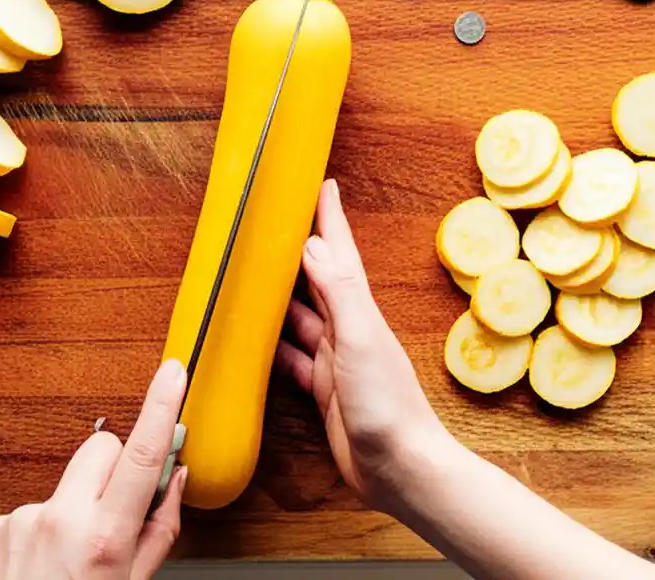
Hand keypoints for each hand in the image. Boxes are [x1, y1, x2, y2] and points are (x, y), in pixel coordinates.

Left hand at [0, 359, 187, 579]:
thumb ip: (159, 532)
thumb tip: (174, 481)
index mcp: (104, 540)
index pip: (142, 456)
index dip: (161, 406)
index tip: (173, 371)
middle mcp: (59, 522)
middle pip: (101, 449)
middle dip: (116, 466)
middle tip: (118, 509)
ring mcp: (20, 522)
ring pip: (65, 484)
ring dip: (73, 508)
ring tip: (67, 560)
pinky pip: (28, 509)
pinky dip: (36, 532)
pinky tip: (36, 567)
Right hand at [274, 179, 449, 510]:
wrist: (402, 469)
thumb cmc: (389, 407)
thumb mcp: (361, 341)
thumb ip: (340, 293)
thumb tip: (315, 244)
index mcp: (359, 313)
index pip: (339, 254)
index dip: (328, 219)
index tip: (319, 184)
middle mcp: (348, 331)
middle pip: (316, 281)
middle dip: (297, 252)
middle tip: (273, 225)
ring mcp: (337, 362)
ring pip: (300, 320)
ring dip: (279, 298)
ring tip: (253, 277)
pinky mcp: (325, 392)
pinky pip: (293, 361)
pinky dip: (273, 350)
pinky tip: (256, 344)